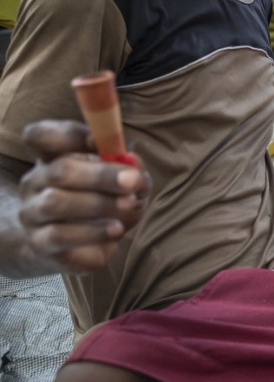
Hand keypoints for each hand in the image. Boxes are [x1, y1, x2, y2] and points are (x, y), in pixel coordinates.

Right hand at [16, 120, 149, 274]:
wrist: (76, 247)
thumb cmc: (103, 202)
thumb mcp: (122, 180)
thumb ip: (129, 167)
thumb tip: (132, 162)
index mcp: (53, 157)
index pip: (41, 135)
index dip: (69, 135)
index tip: (98, 140)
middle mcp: (37, 182)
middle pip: (60, 170)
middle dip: (100, 174)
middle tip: (131, 181)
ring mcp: (33, 213)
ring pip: (55, 203)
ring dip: (98, 204)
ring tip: (128, 206)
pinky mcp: (39, 243)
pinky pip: (59, 236)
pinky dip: (92, 232)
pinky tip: (115, 231)